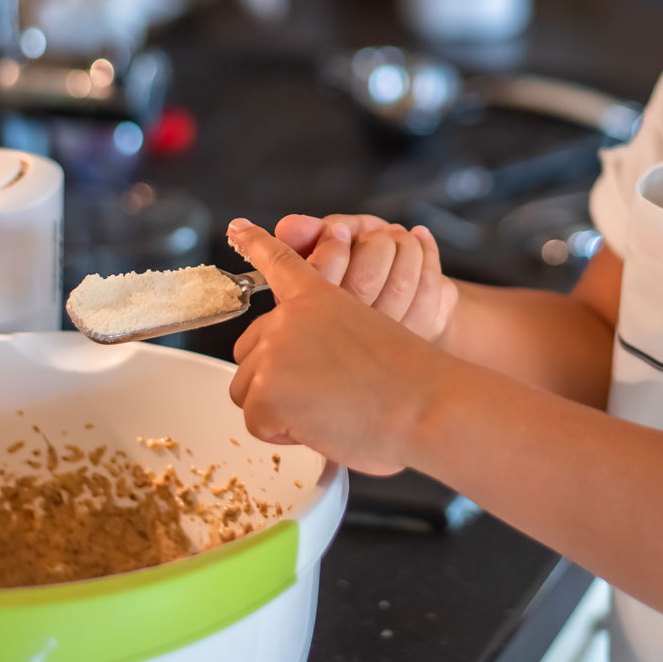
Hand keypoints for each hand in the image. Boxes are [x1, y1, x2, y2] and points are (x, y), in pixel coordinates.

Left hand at [227, 218, 453, 474]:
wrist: (424, 402)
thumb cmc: (408, 383)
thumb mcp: (369, 336)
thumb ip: (328, 339)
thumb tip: (309, 365)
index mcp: (317, 296)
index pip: (281, 262)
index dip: (257, 243)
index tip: (238, 227)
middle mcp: (289, 317)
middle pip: (248, 352)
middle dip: (272, 379)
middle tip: (316, 396)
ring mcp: (274, 351)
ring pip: (248, 392)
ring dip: (278, 409)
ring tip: (326, 413)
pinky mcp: (267, 389)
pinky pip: (258, 423)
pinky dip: (284, 434)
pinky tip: (321, 427)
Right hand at [271, 213, 458, 342]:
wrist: (409, 289)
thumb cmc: (364, 262)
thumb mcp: (334, 240)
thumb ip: (311, 232)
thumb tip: (287, 226)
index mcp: (309, 310)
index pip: (318, 281)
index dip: (331, 249)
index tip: (339, 231)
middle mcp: (343, 334)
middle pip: (364, 281)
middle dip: (377, 244)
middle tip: (380, 235)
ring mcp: (381, 340)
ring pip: (401, 283)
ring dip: (406, 247)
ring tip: (402, 237)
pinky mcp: (417, 336)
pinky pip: (429, 288)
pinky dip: (428, 253)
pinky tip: (420, 241)